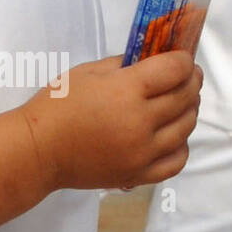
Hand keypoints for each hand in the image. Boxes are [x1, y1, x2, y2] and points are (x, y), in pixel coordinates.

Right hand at [19, 51, 201, 190]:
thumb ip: (122, 64)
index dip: (183, 59)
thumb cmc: (56, 104)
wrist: (39, 149)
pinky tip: (173, 134)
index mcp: (125, 90)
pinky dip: (182, 144)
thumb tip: (150, 62)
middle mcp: (141, 121)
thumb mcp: (86, 71)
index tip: (182, 58)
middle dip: (192, 81)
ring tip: (181, 102)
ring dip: (189, 110)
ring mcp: (143, 151)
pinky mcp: (140, 173)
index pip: (174, 70)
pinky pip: (177, 159)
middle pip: (185, 97)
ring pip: (186, 128)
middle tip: (188, 75)